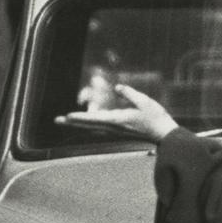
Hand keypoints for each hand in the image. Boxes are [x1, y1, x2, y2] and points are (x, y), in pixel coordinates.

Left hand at [58, 85, 176, 141]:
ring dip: (79, 122)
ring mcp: (116, 129)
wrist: (164, 135)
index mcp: (119, 120)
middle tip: (57, 120)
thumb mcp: (145, 102)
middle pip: (90, 124)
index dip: (81, 117)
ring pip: (93, 126)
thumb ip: (130, 94)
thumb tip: (118, 87)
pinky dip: (88, 123)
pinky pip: (99, 125)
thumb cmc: (156, 118)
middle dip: (73, 121)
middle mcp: (115, 127)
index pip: (96, 119)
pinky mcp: (118, 129)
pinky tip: (83, 121)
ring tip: (65, 119)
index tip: (68, 116)